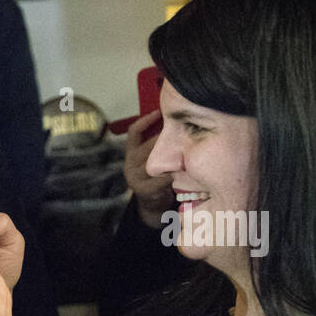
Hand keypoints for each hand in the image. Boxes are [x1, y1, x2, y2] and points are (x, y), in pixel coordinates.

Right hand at [123, 110, 174, 225]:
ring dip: (171, 158)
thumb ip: (160, 143)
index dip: (146, 120)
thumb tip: (179, 120)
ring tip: (186, 153)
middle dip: (166, 139)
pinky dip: (171, 176)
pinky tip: (181, 173)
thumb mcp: (154, 158)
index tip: (159, 111)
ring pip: (153, 161)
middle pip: (148, 145)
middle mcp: (130, 163)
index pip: (134, 131)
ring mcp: (134, 176)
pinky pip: (159, 179)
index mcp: (131, 152)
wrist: (153, 204)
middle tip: (184, 131)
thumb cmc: (159, 177)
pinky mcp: (142, 189)